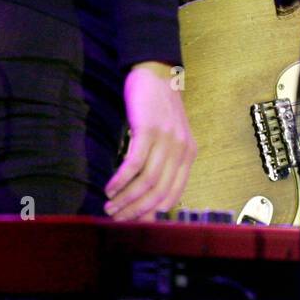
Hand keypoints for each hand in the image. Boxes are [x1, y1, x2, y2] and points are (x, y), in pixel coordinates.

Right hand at [104, 61, 196, 220]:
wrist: (157, 74)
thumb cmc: (159, 110)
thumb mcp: (168, 140)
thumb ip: (163, 167)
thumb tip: (148, 204)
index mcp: (189, 155)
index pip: (172, 195)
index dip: (151, 214)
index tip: (133, 225)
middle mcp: (181, 149)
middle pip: (158, 192)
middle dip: (135, 211)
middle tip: (116, 219)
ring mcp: (166, 139)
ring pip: (146, 181)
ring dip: (125, 199)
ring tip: (109, 206)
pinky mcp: (148, 129)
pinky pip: (134, 163)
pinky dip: (120, 179)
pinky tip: (109, 187)